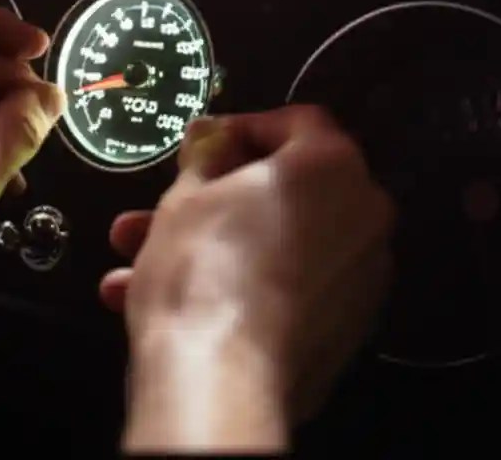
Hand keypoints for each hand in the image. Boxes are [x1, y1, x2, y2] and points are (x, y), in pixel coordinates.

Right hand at [100, 106, 394, 452]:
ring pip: (277, 243)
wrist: (221, 378)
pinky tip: (169, 300)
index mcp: (334, 165)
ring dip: (212, 247)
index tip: (199, 145)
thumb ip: (206, 155)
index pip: (295, 121)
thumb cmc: (203, 267)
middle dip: (212, 199)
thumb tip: (212, 137)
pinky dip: (240, 284)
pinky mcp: (346, 327)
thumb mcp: (186, 195)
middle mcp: (364, 215)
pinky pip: (287, 287)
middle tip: (162, 206)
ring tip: (135, 262)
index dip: (240, 127)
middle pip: (284, 190)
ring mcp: (362, 276)